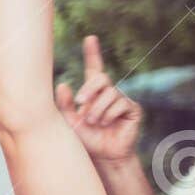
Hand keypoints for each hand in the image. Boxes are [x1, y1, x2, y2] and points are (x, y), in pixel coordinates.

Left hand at [57, 35, 141, 163]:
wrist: (102, 156)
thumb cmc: (85, 139)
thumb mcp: (69, 121)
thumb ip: (65, 104)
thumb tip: (62, 84)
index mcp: (93, 93)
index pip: (94, 69)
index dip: (93, 53)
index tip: (90, 38)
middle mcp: (108, 93)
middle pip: (101, 78)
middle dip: (89, 89)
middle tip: (81, 103)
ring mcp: (122, 99)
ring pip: (109, 93)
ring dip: (97, 109)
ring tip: (94, 123)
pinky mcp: (132, 109)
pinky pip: (120, 103)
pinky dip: (108, 114)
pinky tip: (107, 124)